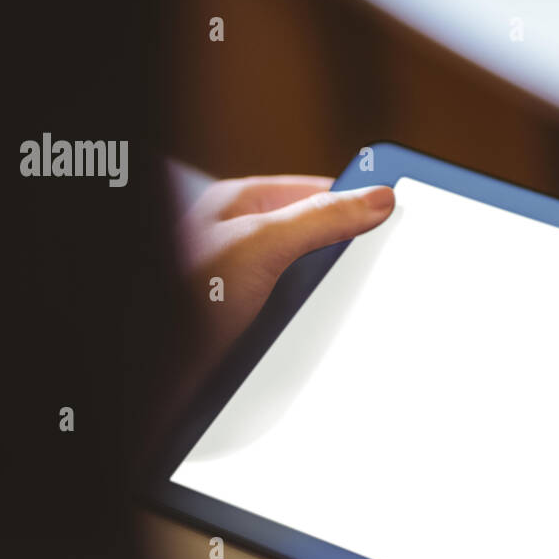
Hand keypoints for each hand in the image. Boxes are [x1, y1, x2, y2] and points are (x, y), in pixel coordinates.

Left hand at [177, 174, 393, 376]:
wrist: (162, 369)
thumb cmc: (185, 296)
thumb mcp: (260, 245)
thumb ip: (320, 218)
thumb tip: (375, 199)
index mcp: (242, 204)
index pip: (317, 189)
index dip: (356, 198)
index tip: (396, 208)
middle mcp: (245, 239)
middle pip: (318, 236)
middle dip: (343, 255)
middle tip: (367, 268)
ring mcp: (249, 281)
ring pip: (310, 281)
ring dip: (325, 297)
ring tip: (326, 306)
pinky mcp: (253, 319)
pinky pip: (299, 316)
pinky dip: (312, 324)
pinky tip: (315, 333)